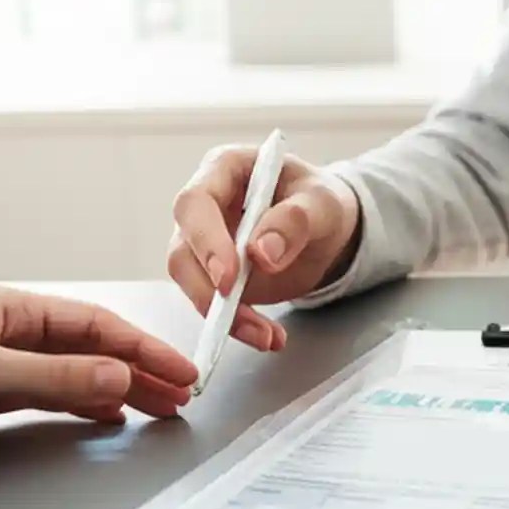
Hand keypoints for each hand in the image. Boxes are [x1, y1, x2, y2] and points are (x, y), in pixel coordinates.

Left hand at [0, 286, 197, 464]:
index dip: (143, 348)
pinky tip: (110, 413)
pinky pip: (55, 395)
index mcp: (9, 309)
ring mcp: (0, 365)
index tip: (180, 371)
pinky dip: (87, 404)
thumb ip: (57, 378)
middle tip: (182, 395)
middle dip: (140, 370)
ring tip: (160, 408)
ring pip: (78, 374)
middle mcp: (9, 333)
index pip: (95, 325)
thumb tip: (122, 378)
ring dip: (121, 389)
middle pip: (93, 349)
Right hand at [167, 145, 360, 351]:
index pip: (196, 203)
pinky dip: (238, 326)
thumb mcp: (321, 203)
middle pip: (183, 249)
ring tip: (267, 337)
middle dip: (208, 290)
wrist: (326, 231)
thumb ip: (295, 220)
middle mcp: (204, 207)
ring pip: (192, 284)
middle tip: (240, 317)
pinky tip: (269, 338)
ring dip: (224, 317)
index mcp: (223, 170)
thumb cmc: (319, 202)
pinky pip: (213, 305)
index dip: (206, 241)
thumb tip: (262, 252)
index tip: (229, 277)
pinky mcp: (213, 277)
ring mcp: (204, 244)